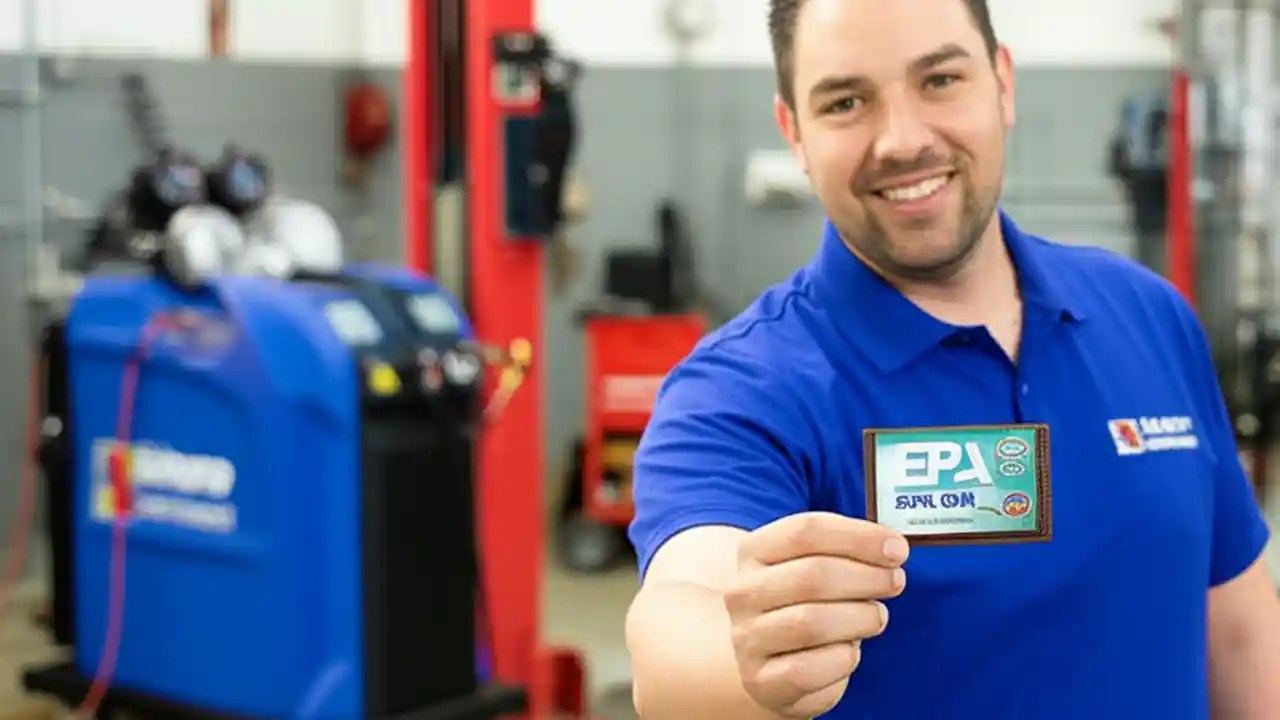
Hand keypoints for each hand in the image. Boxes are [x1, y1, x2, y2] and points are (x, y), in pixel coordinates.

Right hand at [724, 512, 908, 717]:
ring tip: (877, 616)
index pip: (806, 531)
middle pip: (812, 575)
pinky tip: (850, 650)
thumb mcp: (812, 568)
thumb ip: (845, 552)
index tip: (896, 548)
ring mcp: (748, 638)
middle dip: (867, 577)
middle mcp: (743, 592)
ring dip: (860, 618)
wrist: (768, 664)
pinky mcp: (761, 681)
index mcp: (753, 551)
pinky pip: (810, 669)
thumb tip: (891, 547)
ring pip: (812, 622)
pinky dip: (843, 658)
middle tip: (895, 581)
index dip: (859, 537)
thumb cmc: (803, 606)